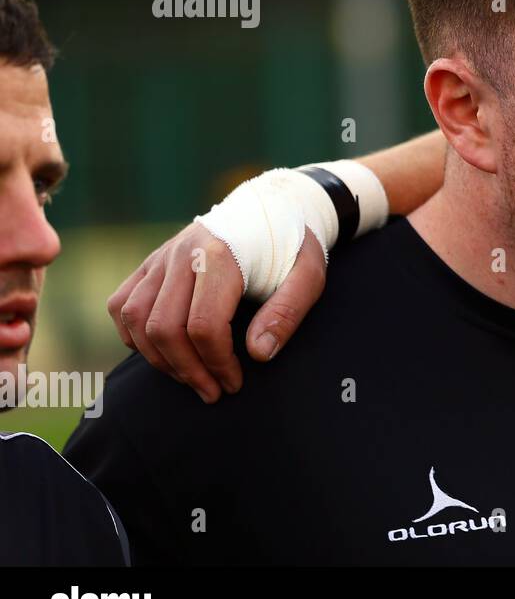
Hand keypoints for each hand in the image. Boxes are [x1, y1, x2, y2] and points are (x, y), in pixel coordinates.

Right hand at [106, 222, 325, 402]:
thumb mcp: (309, 275)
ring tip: (191, 377)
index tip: (234, 383)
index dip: (217, 363)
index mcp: (222, 254)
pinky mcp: (151, 261)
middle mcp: (183, 252)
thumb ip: (287, 312)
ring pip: (135, 319)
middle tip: (213, 392)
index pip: (204, 325)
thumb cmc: (293, 247)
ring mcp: (162, 256)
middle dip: (187, 370)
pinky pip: (121, 304)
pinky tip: (163, 352)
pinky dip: (133, 335)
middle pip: (163, 327)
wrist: (272, 207)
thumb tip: (258, 354)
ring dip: (159, 358)